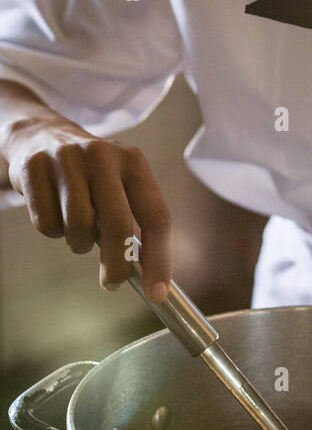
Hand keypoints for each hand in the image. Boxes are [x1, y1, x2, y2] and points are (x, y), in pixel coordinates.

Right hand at [5, 113, 170, 300]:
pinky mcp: (35, 168)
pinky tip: (54, 212)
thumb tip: (147, 273)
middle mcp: (103, 156)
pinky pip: (46, 224)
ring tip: (77, 229)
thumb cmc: (89, 175)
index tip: (157, 293)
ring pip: (78, 227)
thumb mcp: (119, 184)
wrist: (42, 136)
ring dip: (78, 243)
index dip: (159, 259)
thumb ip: (134, 221)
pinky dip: (52, 231)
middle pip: (118, 224)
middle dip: (116, 264)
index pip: (156, 215)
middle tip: (113, 283)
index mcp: (134, 161)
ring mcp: (67, 159)